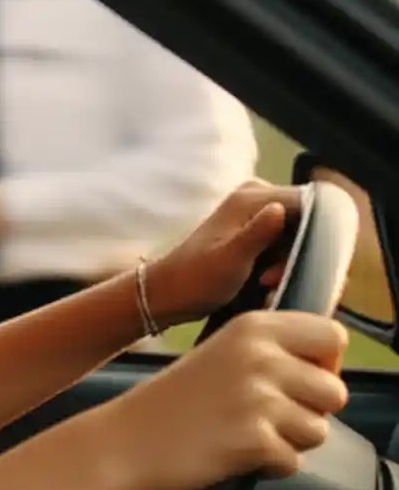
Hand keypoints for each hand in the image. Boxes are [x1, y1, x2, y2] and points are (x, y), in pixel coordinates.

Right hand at [93, 311, 348, 489]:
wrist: (125, 441)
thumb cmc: (171, 402)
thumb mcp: (220, 352)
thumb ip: (269, 349)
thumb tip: (323, 367)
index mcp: (252, 326)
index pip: (330, 334)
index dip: (322, 363)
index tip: (297, 378)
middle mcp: (259, 356)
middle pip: (333, 390)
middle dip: (309, 411)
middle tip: (265, 415)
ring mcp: (258, 398)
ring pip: (319, 430)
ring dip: (289, 440)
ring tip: (244, 431)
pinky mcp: (255, 439)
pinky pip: (293, 461)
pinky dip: (269, 465)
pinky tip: (234, 451)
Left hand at [146, 181, 302, 326]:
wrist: (170, 292)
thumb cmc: (196, 279)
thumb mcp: (230, 260)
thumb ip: (257, 234)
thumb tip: (280, 208)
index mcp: (251, 196)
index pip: (311, 203)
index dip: (320, 235)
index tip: (305, 267)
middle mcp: (257, 197)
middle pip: (309, 220)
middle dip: (303, 254)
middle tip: (276, 280)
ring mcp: (257, 214)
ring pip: (299, 236)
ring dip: (292, 263)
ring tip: (268, 284)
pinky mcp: (256, 231)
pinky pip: (286, 244)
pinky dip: (283, 265)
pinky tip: (267, 284)